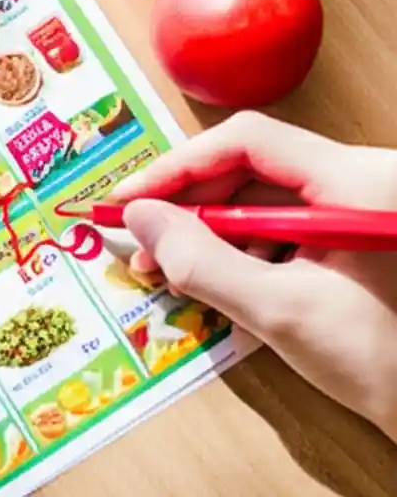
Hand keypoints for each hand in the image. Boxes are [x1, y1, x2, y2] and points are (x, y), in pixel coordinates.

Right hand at [110, 112, 396, 439]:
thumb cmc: (381, 360)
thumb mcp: (279, 312)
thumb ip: (202, 263)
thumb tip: (139, 218)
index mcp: (359, 182)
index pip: (248, 141)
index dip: (179, 166)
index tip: (130, 200)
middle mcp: (363, 177)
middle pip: (250, 167)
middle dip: (190, 207)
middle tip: (144, 246)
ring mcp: (360, 202)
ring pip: (261, 196)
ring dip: (212, 233)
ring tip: (177, 274)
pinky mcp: (354, 227)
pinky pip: (281, 220)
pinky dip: (242, 248)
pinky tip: (223, 283)